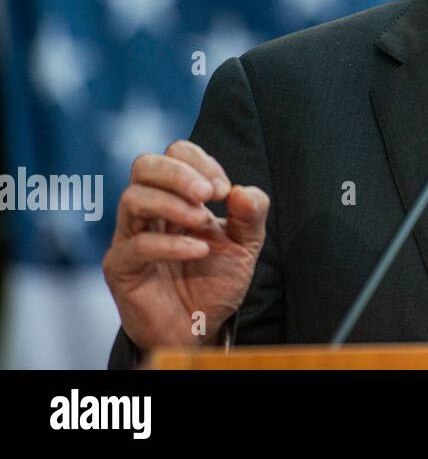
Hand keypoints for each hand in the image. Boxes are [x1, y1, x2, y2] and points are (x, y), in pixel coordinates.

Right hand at [102, 140, 269, 351]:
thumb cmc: (215, 280)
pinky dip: (171, 244)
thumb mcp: (246, 244)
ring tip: (203, 222)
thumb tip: (242, 191)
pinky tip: (198, 251)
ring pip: (133, 198)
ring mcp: (130, 237)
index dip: (200, 163)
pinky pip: (136, 246)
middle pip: (144, 165)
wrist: (199, 327)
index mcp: (176, 196)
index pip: (175, 154)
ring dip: (173, 204)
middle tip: (208, 194)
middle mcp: (149, 211)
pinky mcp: (122, 268)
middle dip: (179, 173)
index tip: (223, 191)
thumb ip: (252, 214)